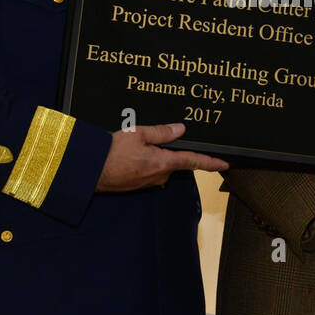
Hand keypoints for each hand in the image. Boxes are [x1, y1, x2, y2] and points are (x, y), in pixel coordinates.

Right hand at [96, 123, 227, 191]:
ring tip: (136, 144)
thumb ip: (162, 132)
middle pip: (175, 162)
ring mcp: (148, 183)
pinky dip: (144, 162)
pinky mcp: (138, 185)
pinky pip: (149, 171)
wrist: (90, 171)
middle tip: (152, 139)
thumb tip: (181, 129)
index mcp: (163, 163)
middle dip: (168, 151)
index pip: (193, 161)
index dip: (211, 162)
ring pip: (161, 166)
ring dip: (154, 156)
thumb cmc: (112, 151)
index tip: (225, 164)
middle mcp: (159, 176)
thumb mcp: (138, 133)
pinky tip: (131, 154)